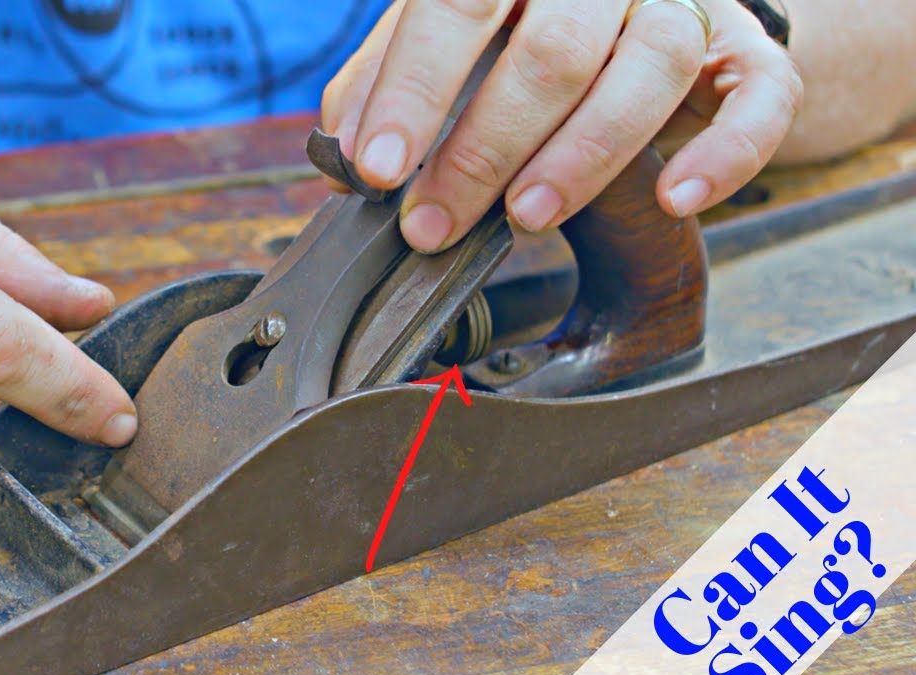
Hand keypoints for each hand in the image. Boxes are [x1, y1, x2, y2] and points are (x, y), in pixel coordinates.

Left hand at [321, 0, 802, 252]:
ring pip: (651, 67)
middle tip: (435, 223)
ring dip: (583, 155)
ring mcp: (685, 1)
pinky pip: (761, 95)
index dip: (413, 89)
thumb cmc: (522, 18)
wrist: (633, 0)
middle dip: (484, 148)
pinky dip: (725, 154)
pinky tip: (676, 200)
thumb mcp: (446, 29)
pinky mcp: (746, 49)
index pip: (458, 2)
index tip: (378, 168)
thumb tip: (344, 147)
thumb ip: (391, 75)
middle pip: (553, 48)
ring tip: (526, 217)